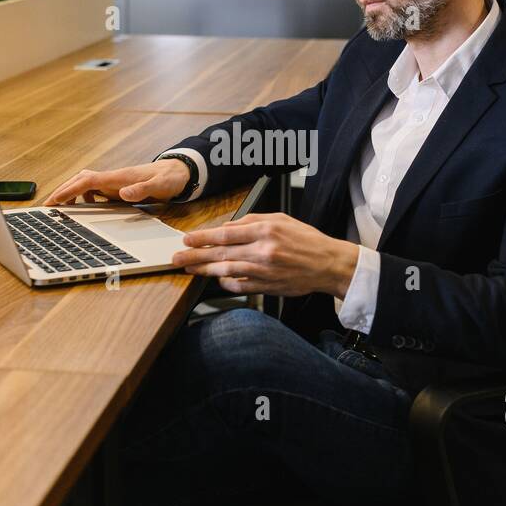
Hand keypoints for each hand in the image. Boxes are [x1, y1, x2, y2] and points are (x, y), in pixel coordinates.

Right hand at [44, 159, 188, 204]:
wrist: (179, 171)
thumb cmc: (169, 178)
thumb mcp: (159, 186)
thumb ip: (142, 190)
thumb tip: (122, 194)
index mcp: (119, 177)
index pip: (87, 181)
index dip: (69, 190)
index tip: (54, 201)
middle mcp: (113, 177)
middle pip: (81, 180)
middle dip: (63, 191)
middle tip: (48, 206)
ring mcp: (114, 182)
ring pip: (85, 184)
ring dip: (72, 193)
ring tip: (61, 209)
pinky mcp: (117, 187)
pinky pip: (95, 190)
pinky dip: (84, 197)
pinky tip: (85, 207)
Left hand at [173, 212, 359, 297]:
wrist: (328, 263)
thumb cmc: (306, 240)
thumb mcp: (281, 219)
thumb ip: (252, 221)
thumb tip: (227, 227)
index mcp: (265, 230)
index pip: (225, 233)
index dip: (202, 238)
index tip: (187, 239)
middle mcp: (263, 250)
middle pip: (220, 254)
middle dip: (195, 256)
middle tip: (178, 258)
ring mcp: (264, 271)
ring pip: (226, 271)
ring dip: (205, 270)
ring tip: (190, 269)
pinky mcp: (267, 286)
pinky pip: (240, 286)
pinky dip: (226, 283)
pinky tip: (217, 280)